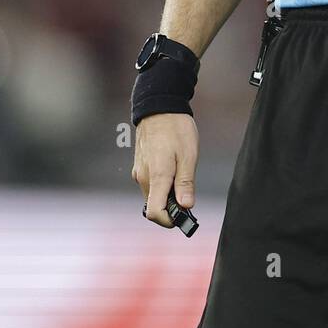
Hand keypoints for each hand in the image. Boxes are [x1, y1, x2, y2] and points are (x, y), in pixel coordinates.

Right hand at [132, 112, 198, 228]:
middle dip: (171, 207)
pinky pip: (151, 184)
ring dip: (167, 194)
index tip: (184, 216)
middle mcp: (143, 178)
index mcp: (157, 177)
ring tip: (182, 175)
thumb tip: (186, 207)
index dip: (170, 220)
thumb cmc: (176, 129)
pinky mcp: (139, 166)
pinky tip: (174, 168)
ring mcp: (139, 172)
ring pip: (153, 195)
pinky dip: (162, 184)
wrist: (158, 106)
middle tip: (188, 193)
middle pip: (155, 205)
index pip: (155, 212)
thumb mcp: (188, 155)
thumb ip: (186, 183)